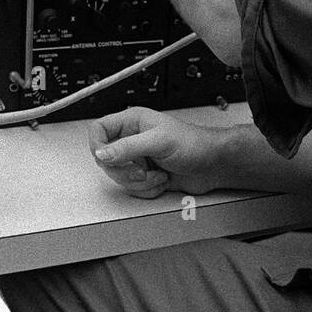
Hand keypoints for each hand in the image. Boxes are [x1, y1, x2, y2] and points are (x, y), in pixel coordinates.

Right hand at [88, 107, 226, 198]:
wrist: (214, 165)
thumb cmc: (194, 144)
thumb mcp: (158, 142)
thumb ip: (127, 147)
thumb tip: (102, 153)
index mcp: (133, 122)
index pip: (99, 130)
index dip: (97, 145)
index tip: (107, 158)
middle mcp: (133, 140)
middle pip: (106, 160)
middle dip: (125, 171)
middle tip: (142, 170)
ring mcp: (139, 159)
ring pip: (119, 178)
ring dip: (140, 182)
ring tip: (158, 174)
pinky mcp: (146, 176)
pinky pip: (134, 189)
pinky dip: (148, 190)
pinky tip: (163, 180)